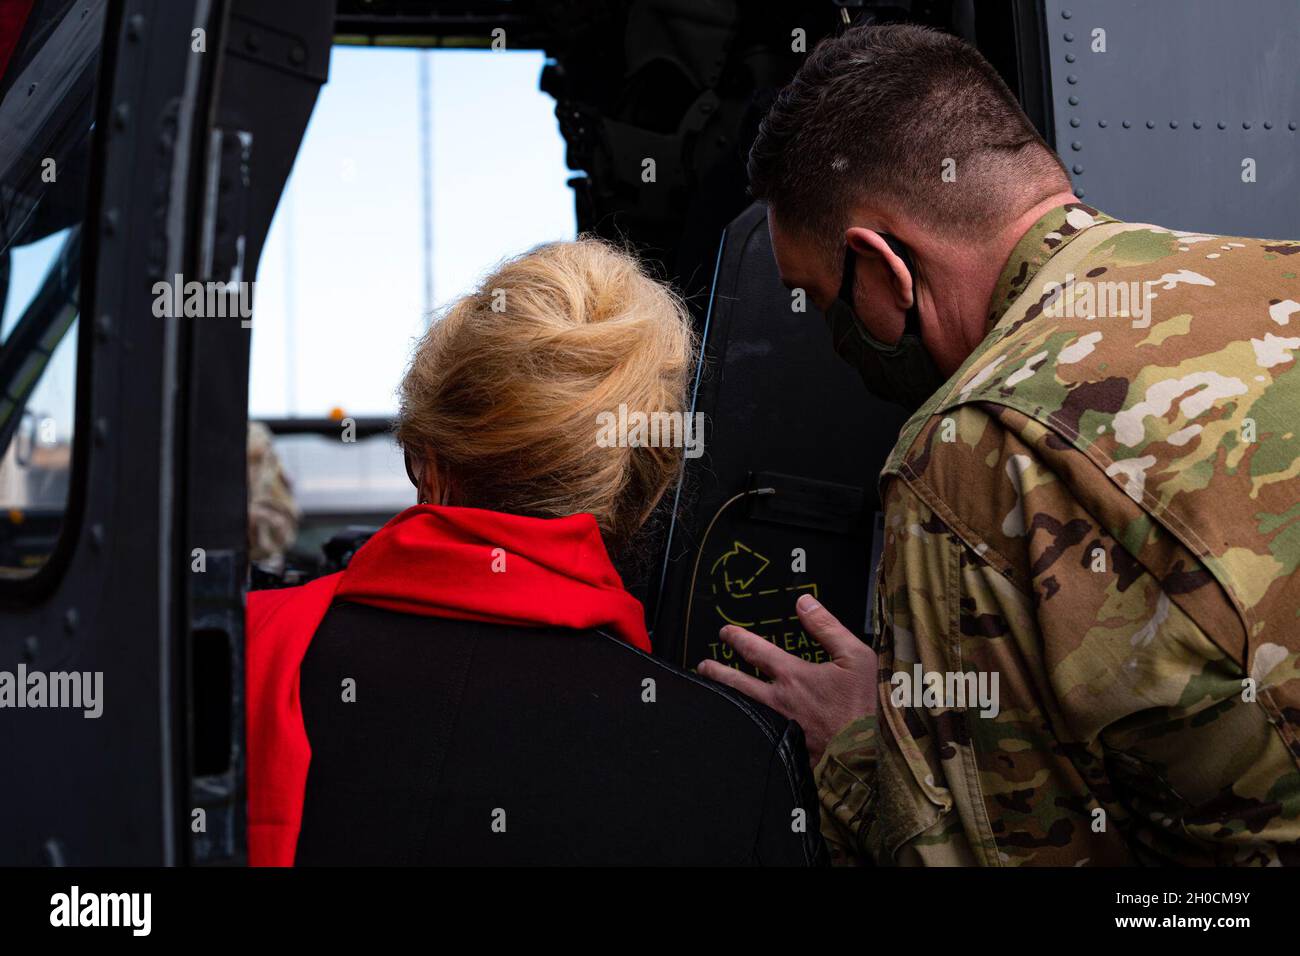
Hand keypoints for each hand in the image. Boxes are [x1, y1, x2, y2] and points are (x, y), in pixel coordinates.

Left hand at [697, 593, 876, 766]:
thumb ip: (827, 627)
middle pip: (738, 684)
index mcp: (794, 677)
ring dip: (724, 699)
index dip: (738, 638)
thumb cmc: (866, 707)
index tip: (725, 632)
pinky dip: (742, 729)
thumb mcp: (855, 657)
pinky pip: (756, 736)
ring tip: (710, 695)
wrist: (869, 756)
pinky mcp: (786, 750)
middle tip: (704, 666)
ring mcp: (779, 728)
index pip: (756, 651)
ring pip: (742, 711)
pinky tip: (738, 729)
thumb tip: (804, 603)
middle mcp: (779, 703)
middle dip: (718, 672)